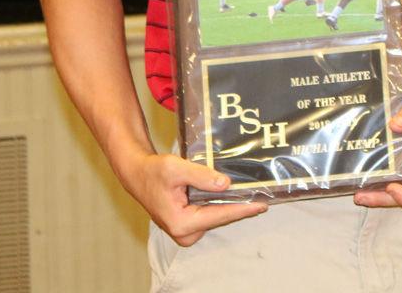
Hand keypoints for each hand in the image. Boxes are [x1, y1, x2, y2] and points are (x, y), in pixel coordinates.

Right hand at [122, 151, 266, 245]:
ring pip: (216, 216)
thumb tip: (226, 184)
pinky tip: (235, 194)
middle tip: (263, 194)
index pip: (220, 215)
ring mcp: (185, 231)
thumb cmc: (154, 171)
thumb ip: (201, 176)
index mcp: (181, 222)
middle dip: (240, 207)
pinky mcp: (187, 225)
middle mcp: (184, 232)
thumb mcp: (176, 169)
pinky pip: (210, 214)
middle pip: (220, 218)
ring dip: (231, 205)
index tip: (262, 204)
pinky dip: (221, 204)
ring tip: (253, 193)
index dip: (242, 209)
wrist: (138, 175)